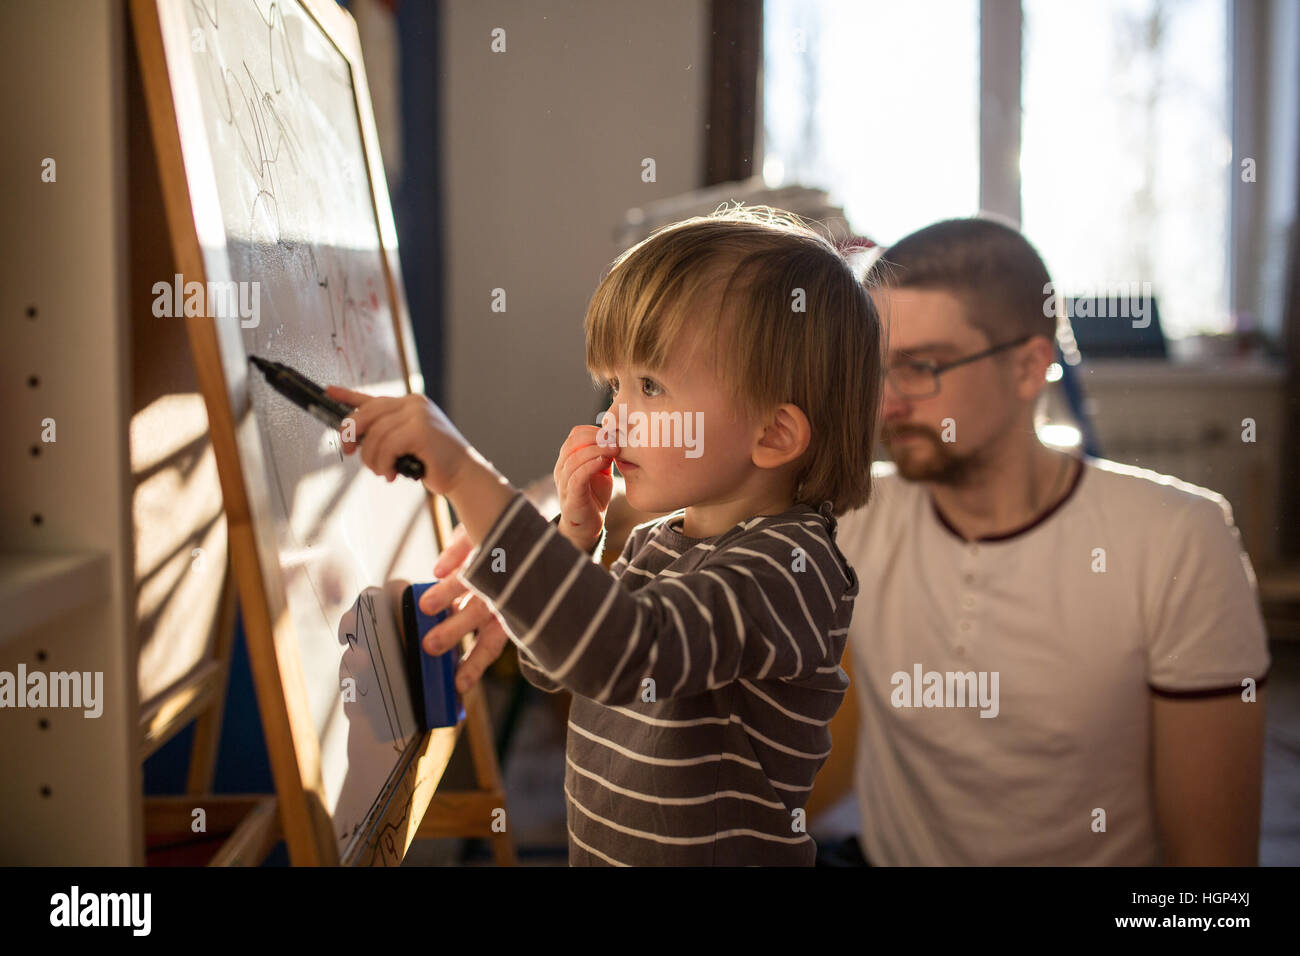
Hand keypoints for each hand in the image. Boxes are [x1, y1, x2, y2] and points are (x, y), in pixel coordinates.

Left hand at [325, 385, 473, 496]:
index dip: (347, 395)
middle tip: (352, 452)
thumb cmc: (434, 462)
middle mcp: (414, 404)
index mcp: (410, 404)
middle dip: (353, 435)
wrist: (463, 475)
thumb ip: (386, 435)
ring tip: (383, 471)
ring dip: (373, 460)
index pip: (373, 398)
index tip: (328, 391)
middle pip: (366, 414)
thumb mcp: (406, 443)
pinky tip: (392, 473)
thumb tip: (356, 437)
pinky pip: (386, 446)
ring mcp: (418, 415)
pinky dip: (384, 464)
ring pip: (375, 436)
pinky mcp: (420, 430)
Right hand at [419, 524, 508, 692]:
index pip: (490, 643)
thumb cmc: (517, 572)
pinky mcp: (492, 531)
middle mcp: (506, 589)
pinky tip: (437, 569)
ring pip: (473, 578)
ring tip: (426, 606)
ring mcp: (499, 559)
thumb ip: (478, 623)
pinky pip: (470, 542)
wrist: (539, 531)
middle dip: (454, 630)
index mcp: (510, 611)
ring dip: (449, 592)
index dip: (474, 664)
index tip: (458, 685)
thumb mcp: (506, 601)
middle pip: (478, 612)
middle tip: (431, 645)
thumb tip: (445, 652)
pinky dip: (453, 555)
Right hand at [553, 424, 615, 550]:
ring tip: (614, 449)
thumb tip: (616, 437)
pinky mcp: (571, 497)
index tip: (613, 432)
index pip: (575, 434)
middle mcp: (561, 468)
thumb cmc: (594, 496)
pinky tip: (604, 462)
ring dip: (596, 450)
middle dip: (595, 437)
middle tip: (615, 439)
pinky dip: (590, 465)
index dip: (594, 430)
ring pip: (574, 458)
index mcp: (568, 459)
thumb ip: (604, 454)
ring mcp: (564, 483)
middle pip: (573, 442)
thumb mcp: (601, 471)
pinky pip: (577, 476)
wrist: (588, 525)